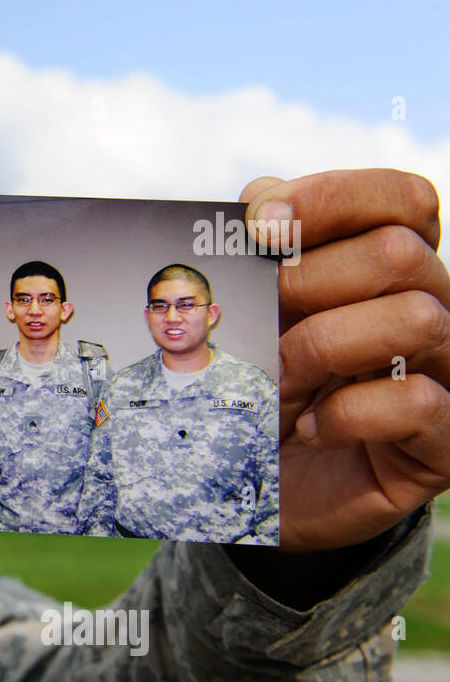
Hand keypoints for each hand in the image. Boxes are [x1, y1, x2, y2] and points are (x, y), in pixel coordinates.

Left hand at [242, 168, 446, 551]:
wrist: (257, 483)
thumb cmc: (256, 384)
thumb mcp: (251, 313)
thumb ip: (262, 249)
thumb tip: (261, 198)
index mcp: (393, 265)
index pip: (404, 199)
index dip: (333, 199)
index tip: (259, 226)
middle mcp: (435, 307)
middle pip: (401, 253)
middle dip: (308, 282)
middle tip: (260, 319)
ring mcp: (449, 374)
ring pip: (419, 319)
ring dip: (324, 347)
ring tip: (282, 381)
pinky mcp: (445, 443)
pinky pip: (418, 404)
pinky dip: (347, 415)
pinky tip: (311, 428)